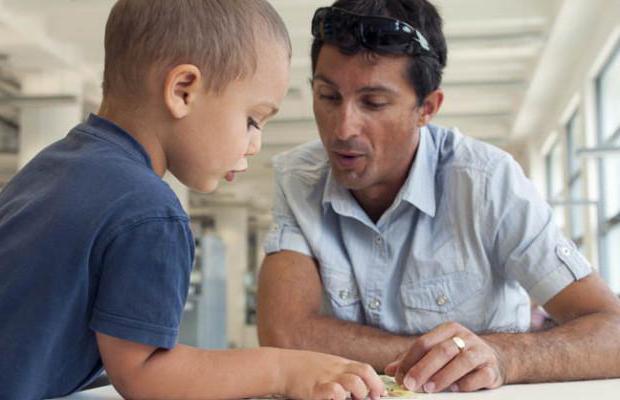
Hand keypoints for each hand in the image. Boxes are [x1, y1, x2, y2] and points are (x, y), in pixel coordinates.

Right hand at [280, 349, 384, 399]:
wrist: (280, 366)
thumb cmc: (301, 368)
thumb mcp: (325, 365)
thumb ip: (340, 372)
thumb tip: (356, 384)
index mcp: (339, 364)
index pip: (365, 369)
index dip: (376, 381)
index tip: (380, 393)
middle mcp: (335, 369)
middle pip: (364, 373)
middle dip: (373, 388)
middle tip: (372, 398)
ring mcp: (326, 378)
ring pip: (354, 382)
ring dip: (359, 393)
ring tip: (354, 399)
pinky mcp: (315, 389)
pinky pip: (334, 392)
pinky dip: (340, 397)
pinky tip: (337, 399)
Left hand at [384, 322, 505, 392]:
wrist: (496, 358)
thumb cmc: (458, 356)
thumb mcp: (436, 352)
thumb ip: (413, 360)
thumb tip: (390, 370)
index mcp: (447, 330)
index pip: (424, 343)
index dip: (409, 360)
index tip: (399, 377)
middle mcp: (464, 337)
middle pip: (441, 351)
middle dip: (423, 369)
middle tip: (410, 384)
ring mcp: (480, 352)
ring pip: (461, 362)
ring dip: (443, 376)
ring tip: (429, 389)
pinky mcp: (492, 369)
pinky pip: (479, 376)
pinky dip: (466, 383)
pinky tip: (454, 389)